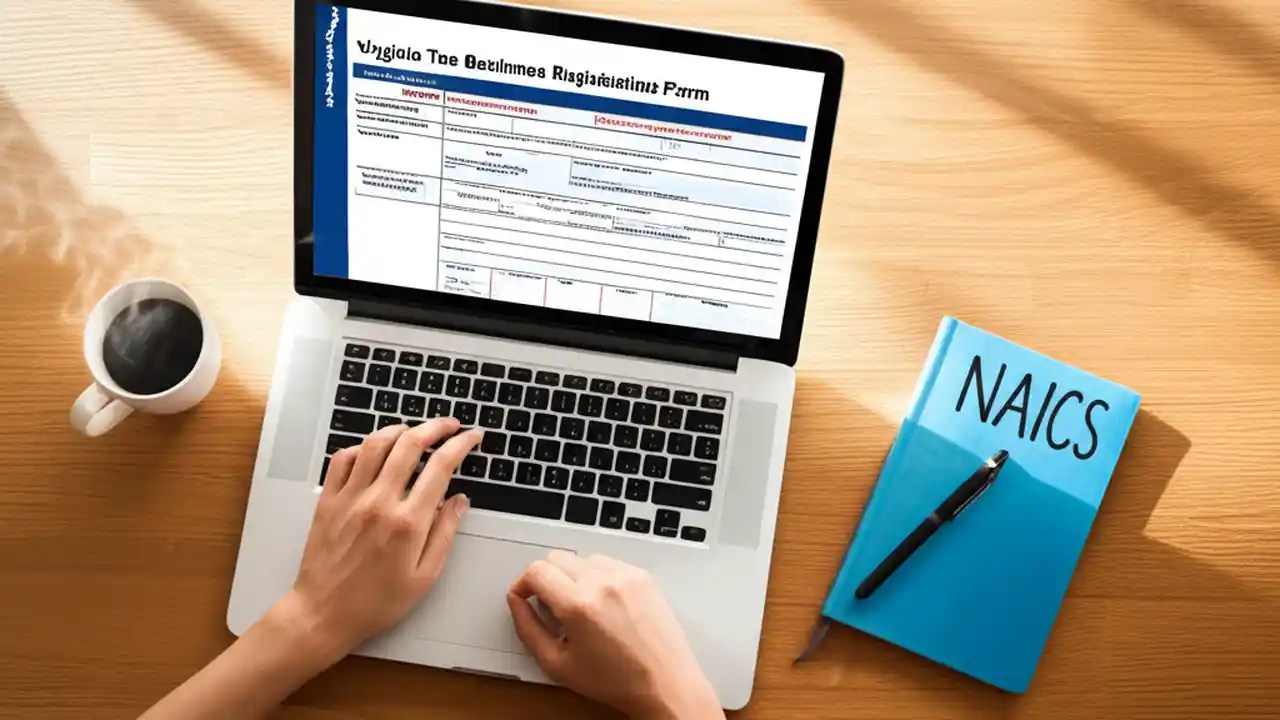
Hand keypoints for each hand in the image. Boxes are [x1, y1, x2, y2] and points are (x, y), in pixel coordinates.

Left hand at [274, 419, 482, 657]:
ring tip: (414, 430)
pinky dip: (361, 447)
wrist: (324, 614)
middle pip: (410, 444)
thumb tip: (460, 501)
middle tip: (449, 425)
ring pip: (376, 444)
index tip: (472, 438)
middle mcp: (379, 502)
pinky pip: (343, 459)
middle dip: (435, 427)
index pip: (440, 467)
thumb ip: (445, 534)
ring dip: (399, 429)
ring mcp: (350, 498)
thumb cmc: (375, 603)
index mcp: (408, 523)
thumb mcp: (424, 577)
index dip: (461, 445)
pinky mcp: (329, 501)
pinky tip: (374, 452)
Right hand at [507, 552, 724, 719]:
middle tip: (550, 606)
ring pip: (582, 558)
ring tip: (580, 607)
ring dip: (573, 576)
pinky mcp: (642, 576)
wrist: (664, 683)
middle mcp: (602, 583)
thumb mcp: (557, 664)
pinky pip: (607, 563)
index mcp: (579, 605)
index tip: (524, 597)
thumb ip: (528, 629)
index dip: (522, 584)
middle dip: (546, 579)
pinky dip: (598, 577)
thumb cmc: (616, 681)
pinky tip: (602, 603)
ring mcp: (625, 576)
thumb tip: (517, 603)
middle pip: (556, 558)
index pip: (536, 570)